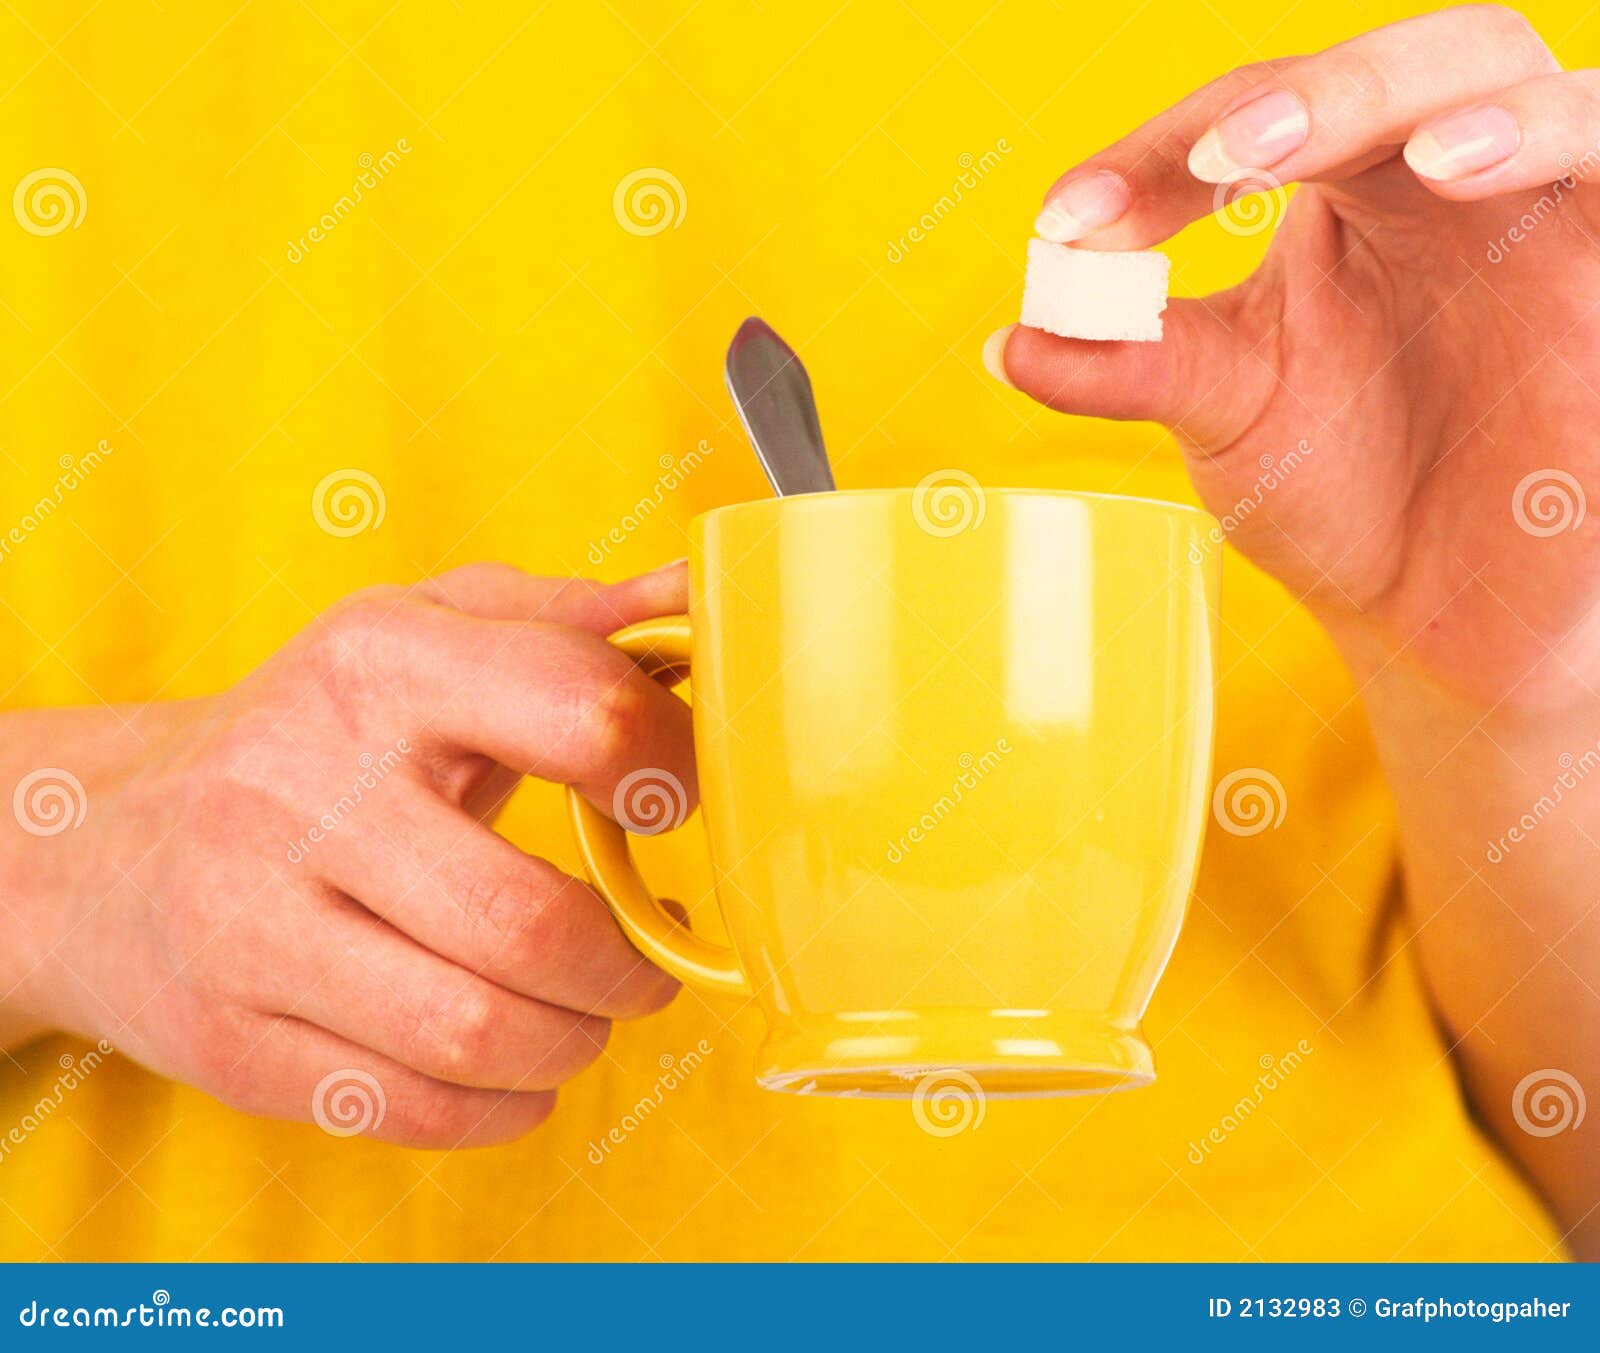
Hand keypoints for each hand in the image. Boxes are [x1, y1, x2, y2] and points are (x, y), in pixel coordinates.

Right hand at [0, 562, 692, 1146]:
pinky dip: (505, 1105)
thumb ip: (573, 618)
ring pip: (478, 1032)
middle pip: (532, 919)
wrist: (103, 843)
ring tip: (585, 1011)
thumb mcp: (426, 631)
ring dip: (575, 1040)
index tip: (677, 801)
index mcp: (380, 662)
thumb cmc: (315, 728)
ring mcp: (254, 922)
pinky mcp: (232, 1038)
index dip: (671, 770)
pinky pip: (415, 1107)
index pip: (580, 712)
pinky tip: (516, 1067)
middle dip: (631, 963)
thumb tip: (703, 596)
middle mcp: (304, 787)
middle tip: (650, 957)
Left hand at [995, 3, 1596, 710]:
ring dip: (1423, 98)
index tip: (1069, 225)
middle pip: (1397, 66)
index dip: (1160, 155)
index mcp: (1345, 196)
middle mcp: (1441, 186)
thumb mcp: (1223, 414)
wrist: (1434, 612)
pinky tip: (1455, 169)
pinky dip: (1549, 141)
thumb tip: (1010, 342)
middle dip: (1304, 99)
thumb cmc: (1342, 495)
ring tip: (1339, 155)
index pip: (1256, 120)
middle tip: (1212, 164)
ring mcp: (1537, 219)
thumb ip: (1127, 363)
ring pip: (1518, 82)